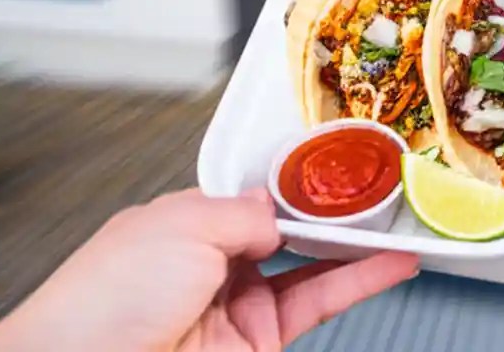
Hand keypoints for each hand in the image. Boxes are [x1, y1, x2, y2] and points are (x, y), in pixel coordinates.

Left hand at [0, 188, 417, 351]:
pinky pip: (317, 303)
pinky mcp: (258, 342)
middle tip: (380, 191)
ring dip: (358, 247)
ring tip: (402, 220)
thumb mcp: (179, 226)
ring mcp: (236, 306)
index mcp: (182, 224)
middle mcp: (211, 264)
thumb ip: (241, 212)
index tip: (337, 168)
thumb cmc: (102, 301)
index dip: (294, 184)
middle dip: (332, 214)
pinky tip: (390, 265)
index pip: (251, 196)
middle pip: (287, 231)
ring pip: (311, 268)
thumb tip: (276, 211)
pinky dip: (359, 283)